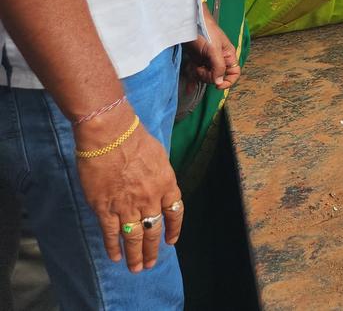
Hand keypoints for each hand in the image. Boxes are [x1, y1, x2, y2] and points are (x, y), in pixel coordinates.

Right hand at [74, 111, 183, 271]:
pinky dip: (113, 246)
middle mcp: (149, 198)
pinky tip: (115, 256)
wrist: (110, 136)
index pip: (175, 212)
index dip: (174, 228)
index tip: (171, 241)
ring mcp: (127, 205)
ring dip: (135, 254)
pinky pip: (111, 233)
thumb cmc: (134, 139)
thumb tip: (158, 185)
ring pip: (134, 237)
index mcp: (166, 184)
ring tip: (136, 268)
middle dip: (152, 249)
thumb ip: (160, 175)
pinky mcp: (105, 208)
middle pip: (154, 230)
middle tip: (150, 263)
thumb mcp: (159, 156)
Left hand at [186, 5, 240, 89]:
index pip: (234, 73)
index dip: (228, 81)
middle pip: (217, 77)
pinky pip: (196, 74)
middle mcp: (219, 59)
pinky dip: (192, 81)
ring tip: (193, 68)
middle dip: (209, 76)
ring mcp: (207, 60)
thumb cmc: (205, 30)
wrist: (188, 22)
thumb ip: (218, 66)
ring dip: (198, 76)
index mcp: (228, 55)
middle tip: (201, 69)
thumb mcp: (214, 49)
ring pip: (206, 76)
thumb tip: (219, 82)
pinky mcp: (196, 60)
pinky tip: (189, 88)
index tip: (218, 85)